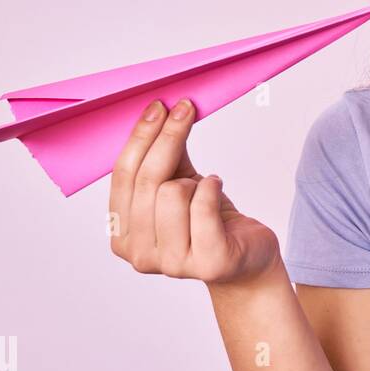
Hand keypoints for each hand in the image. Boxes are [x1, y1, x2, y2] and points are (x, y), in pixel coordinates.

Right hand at [108, 97, 282, 287]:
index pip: (123, 177)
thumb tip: (160, 111)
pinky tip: (217, 189)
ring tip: (206, 189)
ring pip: (173, 193)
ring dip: (195, 181)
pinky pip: (203, 206)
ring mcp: (172, 264)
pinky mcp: (208, 262)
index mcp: (122, 236)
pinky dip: (213, 188)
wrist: (247, 259)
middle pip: (147, 181)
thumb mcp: (180, 186)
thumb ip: (162, 159)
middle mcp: (139, 256)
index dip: (140, 137)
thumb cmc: (209, 222)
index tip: (159, 106)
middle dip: (167, 138)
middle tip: (185, 111)